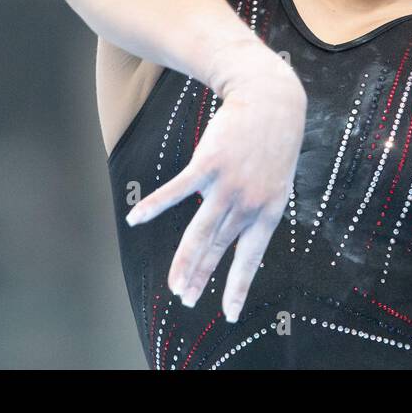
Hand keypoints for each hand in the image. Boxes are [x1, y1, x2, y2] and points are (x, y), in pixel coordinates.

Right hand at [124, 53, 305, 320]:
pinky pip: (176, 192)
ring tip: (174, 286)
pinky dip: (154, 207)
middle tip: (186, 300)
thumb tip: (226, 227)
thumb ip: (253, 205)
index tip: (229, 314)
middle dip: (201, 278)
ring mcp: (228, 185)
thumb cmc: (273, 137)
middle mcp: (249, 203)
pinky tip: (136, 220)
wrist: (270, 98)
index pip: (250, 258)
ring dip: (185, 262)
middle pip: (218, 249)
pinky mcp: (208, 164)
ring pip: (200, 233)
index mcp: (269, 210)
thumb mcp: (275, 177)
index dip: (238, 287)